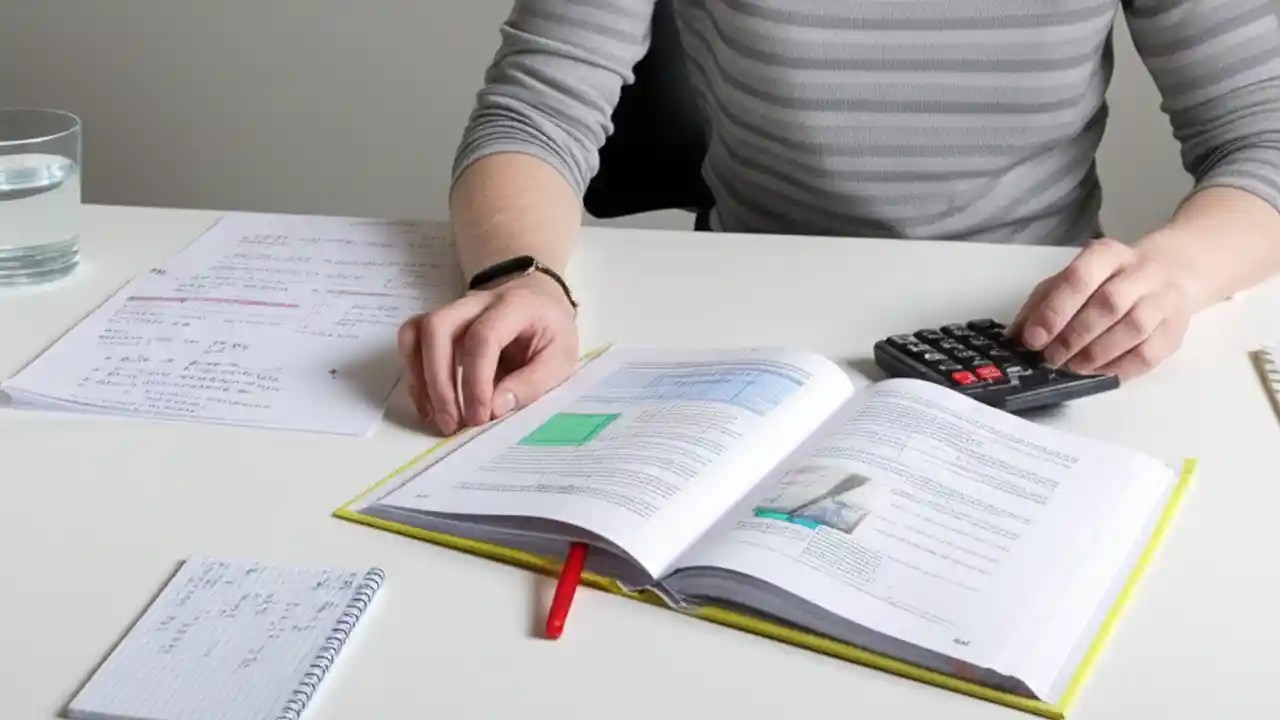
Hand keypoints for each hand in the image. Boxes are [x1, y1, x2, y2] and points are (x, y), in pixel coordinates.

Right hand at [397, 272, 578, 434]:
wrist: (539, 299)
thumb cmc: (550, 331)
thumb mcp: (560, 358)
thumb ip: (532, 382)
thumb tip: (495, 408)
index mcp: (514, 306)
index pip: (484, 337)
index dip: (476, 381)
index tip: (479, 417)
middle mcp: (477, 301)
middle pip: (438, 328)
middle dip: (440, 382)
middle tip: (453, 423)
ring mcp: (454, 309)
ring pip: (419, 332)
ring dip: (421, 378)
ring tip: (437, 417)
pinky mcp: (439, 322)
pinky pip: (412, 338)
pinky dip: (413, 373)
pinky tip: (428, 404)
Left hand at [1008, 237, 1194, 380]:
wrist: (1172, 271)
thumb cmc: (1108, 280)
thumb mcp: (1071, 280)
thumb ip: (1041, 304)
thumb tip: (1014, 337)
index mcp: (1106, 255)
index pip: (1079, 279)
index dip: (1055, 311)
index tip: (1033, 339)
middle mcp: (1140, 272)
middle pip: (1107, 304)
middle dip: (1073, 337)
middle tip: (1050, 358)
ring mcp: (1163, 299)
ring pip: (1133, 328)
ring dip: (1097, 354)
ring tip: (1072, 367)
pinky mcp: (1175, 328)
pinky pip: (1150, 353)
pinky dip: (1121, 367)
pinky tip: (1099, 373)